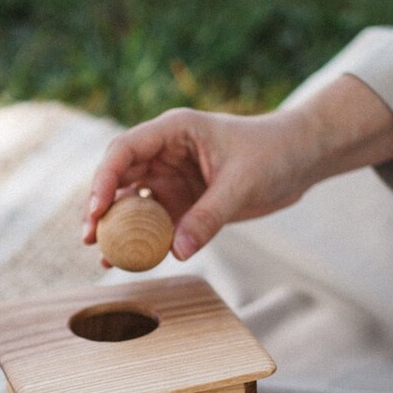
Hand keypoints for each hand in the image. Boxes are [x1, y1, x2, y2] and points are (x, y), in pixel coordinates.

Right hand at [82, 75, 392, 261]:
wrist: (302, 159)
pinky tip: (129, 262)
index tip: (97, 210)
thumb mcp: (242, 183)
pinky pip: (156, 222)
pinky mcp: (184, 202)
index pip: (125, 150)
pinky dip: (142, 241)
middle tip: (90, 239)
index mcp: (174, 130)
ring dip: (117, 228)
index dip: (105, 178)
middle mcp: (165, 153)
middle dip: (101, 207)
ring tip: (102, 257)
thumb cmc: (274, 153)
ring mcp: (172, 178)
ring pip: (133, 203)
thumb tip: (177, 252)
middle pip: (119, 177)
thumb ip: (209, 216)